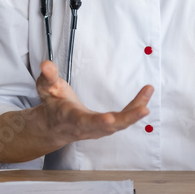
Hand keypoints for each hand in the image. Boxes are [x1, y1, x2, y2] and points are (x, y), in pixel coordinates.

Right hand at [34, 60, 152, 144]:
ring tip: (148, 91)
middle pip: (109, 127)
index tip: (109, 119)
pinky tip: (146, 94)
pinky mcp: (107, 126)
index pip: (84, 122)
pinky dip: (136, 108)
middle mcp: (87, 128)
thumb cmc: (53, 105)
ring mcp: (99, 129)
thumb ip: (48, 77)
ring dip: (136, 111)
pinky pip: (124, 119)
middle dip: (127, 119)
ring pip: (120, 124)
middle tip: (144, 109)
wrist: (54, 126)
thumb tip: (46, 64)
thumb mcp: (46, 88)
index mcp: (71, 119)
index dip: (96, 122)